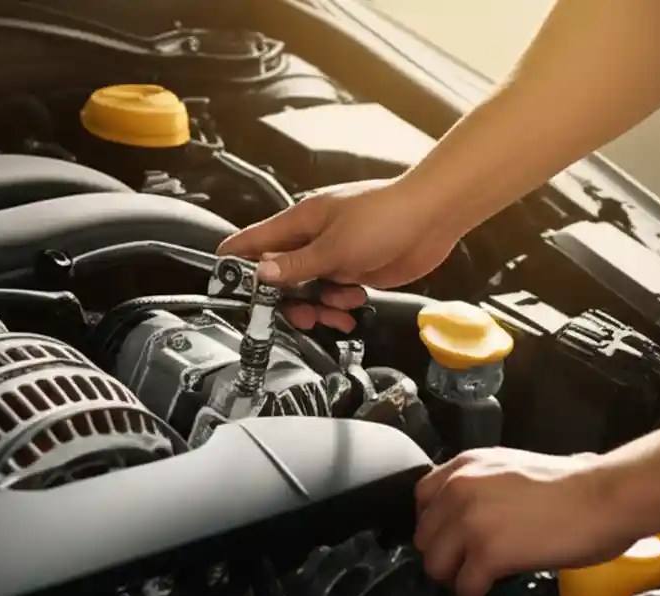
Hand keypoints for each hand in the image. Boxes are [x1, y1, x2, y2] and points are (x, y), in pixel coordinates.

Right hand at [216, 178, 459, 330]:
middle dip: (287, 300)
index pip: (253, 241)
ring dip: (319, 306)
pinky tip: (354, 304)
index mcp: (299, 222)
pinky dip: (340, 305)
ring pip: (309, 290)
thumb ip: (296, 265)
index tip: (225, 287)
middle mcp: (312, 239)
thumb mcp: (335, 247)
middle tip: (300, 316)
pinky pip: (335, 294)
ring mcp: (333, 255)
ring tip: (338, 310)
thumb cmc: (384, 218)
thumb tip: (260, 273)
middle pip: (281, 276)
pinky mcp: (354, 269)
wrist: (434, 215)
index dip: (236, 263)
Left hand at [414, 448, 631, 595]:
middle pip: (425, 537)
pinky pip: (465, 589)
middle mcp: (459, 490)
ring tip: (471, 591)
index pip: (423, 501)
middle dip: (443, 558)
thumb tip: (471, 517)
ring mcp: (470, 522)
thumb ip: (482, 488)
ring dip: (453, 583)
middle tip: (460, 572)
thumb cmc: (575, 485)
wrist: (605, 496)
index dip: (433, 528)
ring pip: (436, 565)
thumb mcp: (510, 469)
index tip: (445, 542)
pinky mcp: (488, 553)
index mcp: (464, 466)